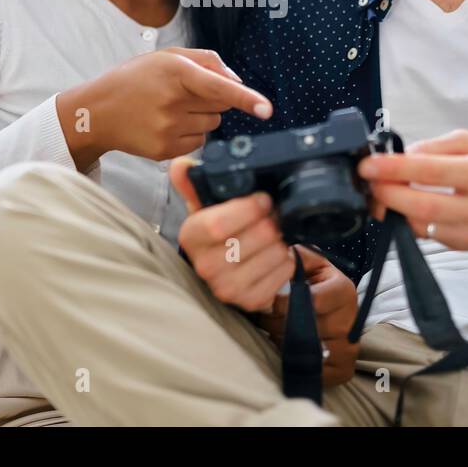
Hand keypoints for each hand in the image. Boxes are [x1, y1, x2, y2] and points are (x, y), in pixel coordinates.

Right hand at [56, 48, 271, 169]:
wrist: (97, 112)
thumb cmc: (136, 79)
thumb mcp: (166, 57)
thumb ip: (206, 61)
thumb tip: (237, 81)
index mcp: (174, 72)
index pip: (217, 86)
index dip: (246, 98)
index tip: (266, 109)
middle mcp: (171, 102)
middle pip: (220, 106)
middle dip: (211, 100)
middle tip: (181, 94)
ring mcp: (167, 129)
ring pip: (212, 125)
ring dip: (201, 117)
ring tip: (170, 110)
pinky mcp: (164, 151)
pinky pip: (198, 143)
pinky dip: (190, 135)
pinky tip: (166, 125)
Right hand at [169, 157, 295, 313]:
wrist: (223, 268)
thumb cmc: (217, 231)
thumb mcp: (204, 205)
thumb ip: (194, 182)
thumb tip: (181, 166)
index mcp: (190, 237)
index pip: (219, 225)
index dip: (249, 208)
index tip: (262, 199)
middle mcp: (205, 266)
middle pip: (256, 236)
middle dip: (271, 219)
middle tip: (272, 214)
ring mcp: (227, 288)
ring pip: (274, 253)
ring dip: (280, 239)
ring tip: (272, 234)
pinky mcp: (250, 300)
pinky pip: (284, 270)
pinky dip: (286, 258)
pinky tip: (274, 254)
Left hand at [255, 245, 359, 385]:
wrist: (333, 312)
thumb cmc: (315, 285)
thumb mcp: (310, 264)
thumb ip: (296, 256)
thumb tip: (281, 255)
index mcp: (344, 290)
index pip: (310, 301)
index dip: (282, 302)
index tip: (270, 301)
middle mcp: (350, 320)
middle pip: (303, 329)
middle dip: (276, 323)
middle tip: (269, 317)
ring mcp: (349, 348)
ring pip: (303, 351)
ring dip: (282, 342)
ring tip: (278, 331)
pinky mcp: (343, 369)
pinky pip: (312, 371)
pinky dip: (295, 363)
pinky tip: (290, 349)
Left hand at [356, 129, 467, 266]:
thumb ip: (438, 146)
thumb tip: (405, 155)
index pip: (431, 171)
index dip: (394, 169)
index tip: (368, 165)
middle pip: (422, 206)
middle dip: (386, 194)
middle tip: (367, 182)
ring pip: (421, 226)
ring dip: (392, 210)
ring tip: (379, 193)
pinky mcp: (466, 247)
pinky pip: (427, 236)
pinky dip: (409, 221)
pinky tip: (402, 207)